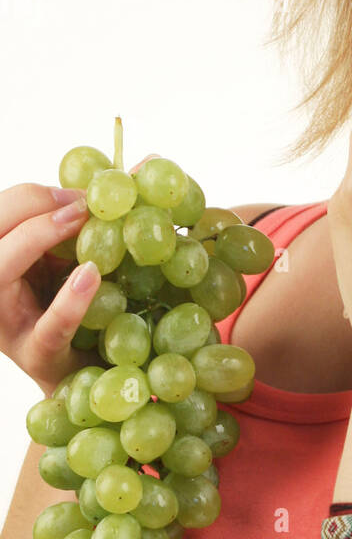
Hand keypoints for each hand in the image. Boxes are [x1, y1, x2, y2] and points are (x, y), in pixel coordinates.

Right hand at [0, 155, 157, 396]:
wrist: (102, 375)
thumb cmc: (94, 308)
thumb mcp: (90, 257)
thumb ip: (106, 217)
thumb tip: (149, 163)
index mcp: (8, 260)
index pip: (1, 213)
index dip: (35, 195)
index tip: (82, 193)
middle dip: (27, 207)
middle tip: (77, 204)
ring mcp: (11, 325)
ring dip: (35, 238)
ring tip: (79, 222)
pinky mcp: (39, 356)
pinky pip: (48, 327)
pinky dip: (69, 300)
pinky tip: (91, 276)